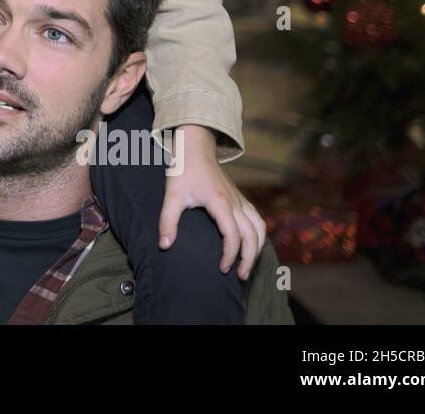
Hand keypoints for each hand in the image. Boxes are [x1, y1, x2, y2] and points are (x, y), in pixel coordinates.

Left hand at [159, 125, 266, 280]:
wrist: (194, 148)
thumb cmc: (183, 170)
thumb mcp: (172, 195)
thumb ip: (167, 221)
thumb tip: (165, 246)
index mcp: (220, 203)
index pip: (233, 236)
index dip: (230, 255)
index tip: (222, 269)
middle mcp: (235, 203)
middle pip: (253, 235)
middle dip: (249, 258)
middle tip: (240, 276)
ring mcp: (240, 200)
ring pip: (260, 227)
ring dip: (258, 247)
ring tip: (249, 264)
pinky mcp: (239, 198)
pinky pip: (257, 219)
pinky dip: (259, 234)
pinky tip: (253, 244)